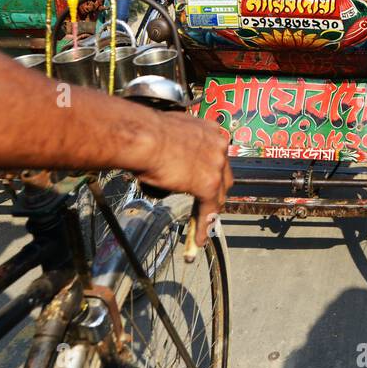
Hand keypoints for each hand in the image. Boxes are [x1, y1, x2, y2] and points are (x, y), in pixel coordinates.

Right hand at [131, 113, 232, 245]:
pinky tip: (198, 237)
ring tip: (202, 224)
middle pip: (223, 175)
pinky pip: (209, 210)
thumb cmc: (145, 132)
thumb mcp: (170, 133)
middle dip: (215, 191)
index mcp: (210, 130)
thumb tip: (169, 155)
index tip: (204, 180)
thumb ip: (179, 145)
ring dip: (210, 211)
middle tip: (205, 203)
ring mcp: (216, 165)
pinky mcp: (208, 184)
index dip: (211, 170)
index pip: (216, 156)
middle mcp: (218, 145)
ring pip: (218, 194)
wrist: (143, 137)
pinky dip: (203, 225)